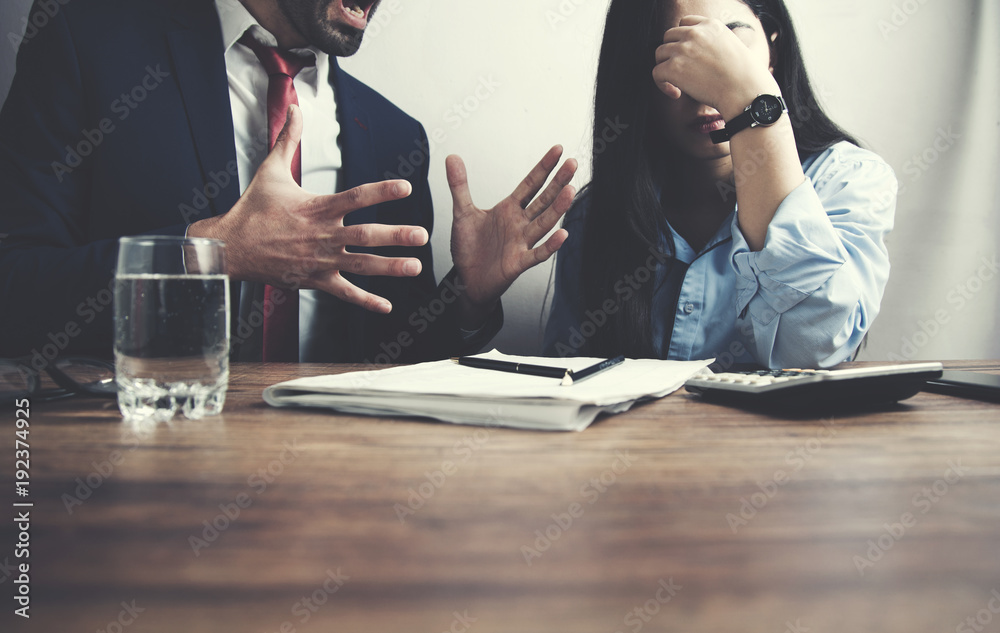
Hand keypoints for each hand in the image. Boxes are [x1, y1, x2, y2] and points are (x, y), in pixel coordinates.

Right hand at [189, 105, 428, 313]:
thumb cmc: (253, 209)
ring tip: (415, 267)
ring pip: (360, 266)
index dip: (382, 192)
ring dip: (389, 267)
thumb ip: (288, 138)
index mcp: (317, 208)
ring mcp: (320, 260)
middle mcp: (322, 235)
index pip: (355, 197)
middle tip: (421, 235)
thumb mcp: (271, 170)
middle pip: (364, 236)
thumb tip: (294, 107)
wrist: (231, 247)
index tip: (406, 187)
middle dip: (395, 236)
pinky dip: (365, 301)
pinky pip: (344, 292)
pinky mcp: (314, 280)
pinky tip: (386, 306)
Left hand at [447, 146, 576, 323]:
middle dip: (557, 182)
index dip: (543, 167)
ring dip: (557, 208)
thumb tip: (451, 157)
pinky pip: (537, 254)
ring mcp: (521, 243)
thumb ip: (459, 186)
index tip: (558, 150)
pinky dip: (550, 245)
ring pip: (543, 223)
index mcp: (509, 209)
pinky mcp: (518, 263)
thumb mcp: (462, 212)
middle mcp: (519, 224)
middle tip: (572, 163)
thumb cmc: (470, 248)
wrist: (467, 280)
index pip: (530, 184)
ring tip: (571, 190)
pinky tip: (562, 234)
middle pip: (543, 200)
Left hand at [652, 15, 777, 118]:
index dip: (682, 39)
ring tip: (679, 83)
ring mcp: (683, 49)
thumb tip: (701, 55)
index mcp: (711, 25)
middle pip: (668, 37)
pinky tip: (676, 93)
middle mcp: (695, 33)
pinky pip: (656, 73)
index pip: (685, 23)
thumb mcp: (733, 45)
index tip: (687, 55)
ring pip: (660, 54)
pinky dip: (662, 84)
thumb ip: (714, 43)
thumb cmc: (744, 75)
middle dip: (671, 53)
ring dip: (666, 68)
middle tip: (681, 70)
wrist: (744, 90)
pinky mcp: (674, 67)